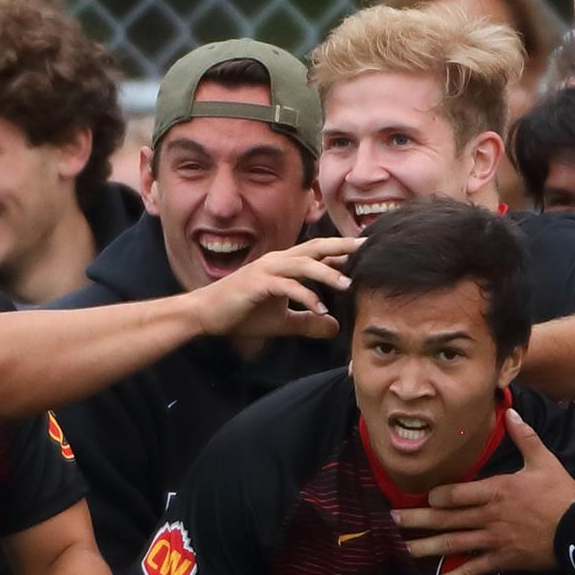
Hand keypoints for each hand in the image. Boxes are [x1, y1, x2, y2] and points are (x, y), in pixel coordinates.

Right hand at [189, 236, 358, 339]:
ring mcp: (267, 270)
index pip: (318, 253)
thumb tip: (335, 327)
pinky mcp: (257, 284)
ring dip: (327, 274)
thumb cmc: (242, 314)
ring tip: (349, 285)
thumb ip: (307, 322)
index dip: (341, 252)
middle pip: (315, 248)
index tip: (366, 252)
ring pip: (304, 264)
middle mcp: (278, 261)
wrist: (207, 315)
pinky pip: (287, 287)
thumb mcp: (282, 321)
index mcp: (284, 265)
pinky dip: (306, 297)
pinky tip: (321, 310)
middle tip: (367, 248)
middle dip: (341, 247)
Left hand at [395, 409, 574, 574]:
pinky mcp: (502, 559)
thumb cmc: (562, 495)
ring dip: (426, 547)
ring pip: (453, 543)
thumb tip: (510, 412)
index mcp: (495, 491)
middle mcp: (488, 516)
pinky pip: (474, 569)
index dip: (436, 496)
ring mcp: (493, 540)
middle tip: (392, 521)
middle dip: (417, 520)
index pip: (456, 494)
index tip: (424, 497)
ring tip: (403, 549)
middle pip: (446, 518)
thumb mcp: (544, 461)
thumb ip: (525, 437)